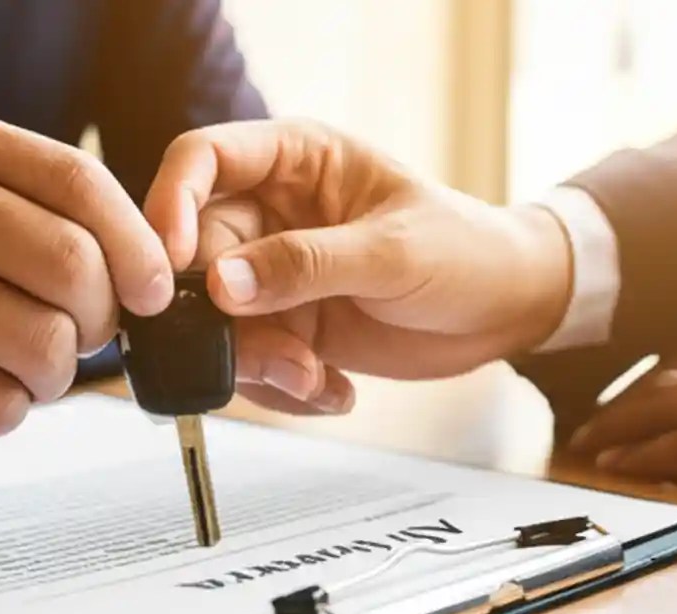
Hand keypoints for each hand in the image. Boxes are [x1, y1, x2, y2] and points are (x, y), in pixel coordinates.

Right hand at [0, 104, 172, 435]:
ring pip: (45, 345)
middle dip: (99, 319)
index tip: (152, 292)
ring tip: (22, 362)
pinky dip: (11, 407)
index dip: (138, 246)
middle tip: (79, 333)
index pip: (82, 184)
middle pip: (74, 268)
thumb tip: (156, 280)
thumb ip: (54, 215)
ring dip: (56, 372)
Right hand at [143, 120, 571, 413]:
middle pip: (199, 255)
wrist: (505, 310)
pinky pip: (250, 360)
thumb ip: (306, 265)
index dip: (172, 202)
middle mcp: (271, 213)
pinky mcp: (286, 326)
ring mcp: (274, 274)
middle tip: (276, 353)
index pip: (203, 159)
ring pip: (218, 320)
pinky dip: (282, 387)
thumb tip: (223, 285)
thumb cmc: (466, 251)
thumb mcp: (391, 252)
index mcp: (294, 160)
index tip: (172, 260)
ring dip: (258, 362)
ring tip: (315, 379)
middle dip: (227, 316)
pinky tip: (331, 390)